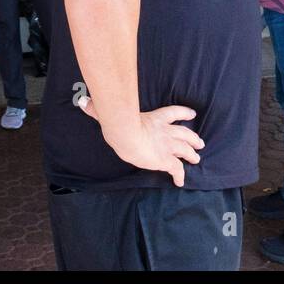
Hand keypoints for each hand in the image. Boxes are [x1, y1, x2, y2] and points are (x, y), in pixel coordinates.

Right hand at [78, 96, 203, 186]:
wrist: (127, 136)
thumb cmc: (119, 124)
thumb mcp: (110, 114)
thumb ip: (97, 109)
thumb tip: (82, 101)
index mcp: (155, 119)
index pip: (174, 113)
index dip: (184, 113)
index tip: (192, 114)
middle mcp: (165, 132)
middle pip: (185, 134)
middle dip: (193, 138)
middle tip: (200, 142)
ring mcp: (167, 146)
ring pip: (186, 150)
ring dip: (192, 154)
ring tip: (197, 158)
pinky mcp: (166, 160)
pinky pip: (177, 169)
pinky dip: (180, 175)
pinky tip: (181, 181)